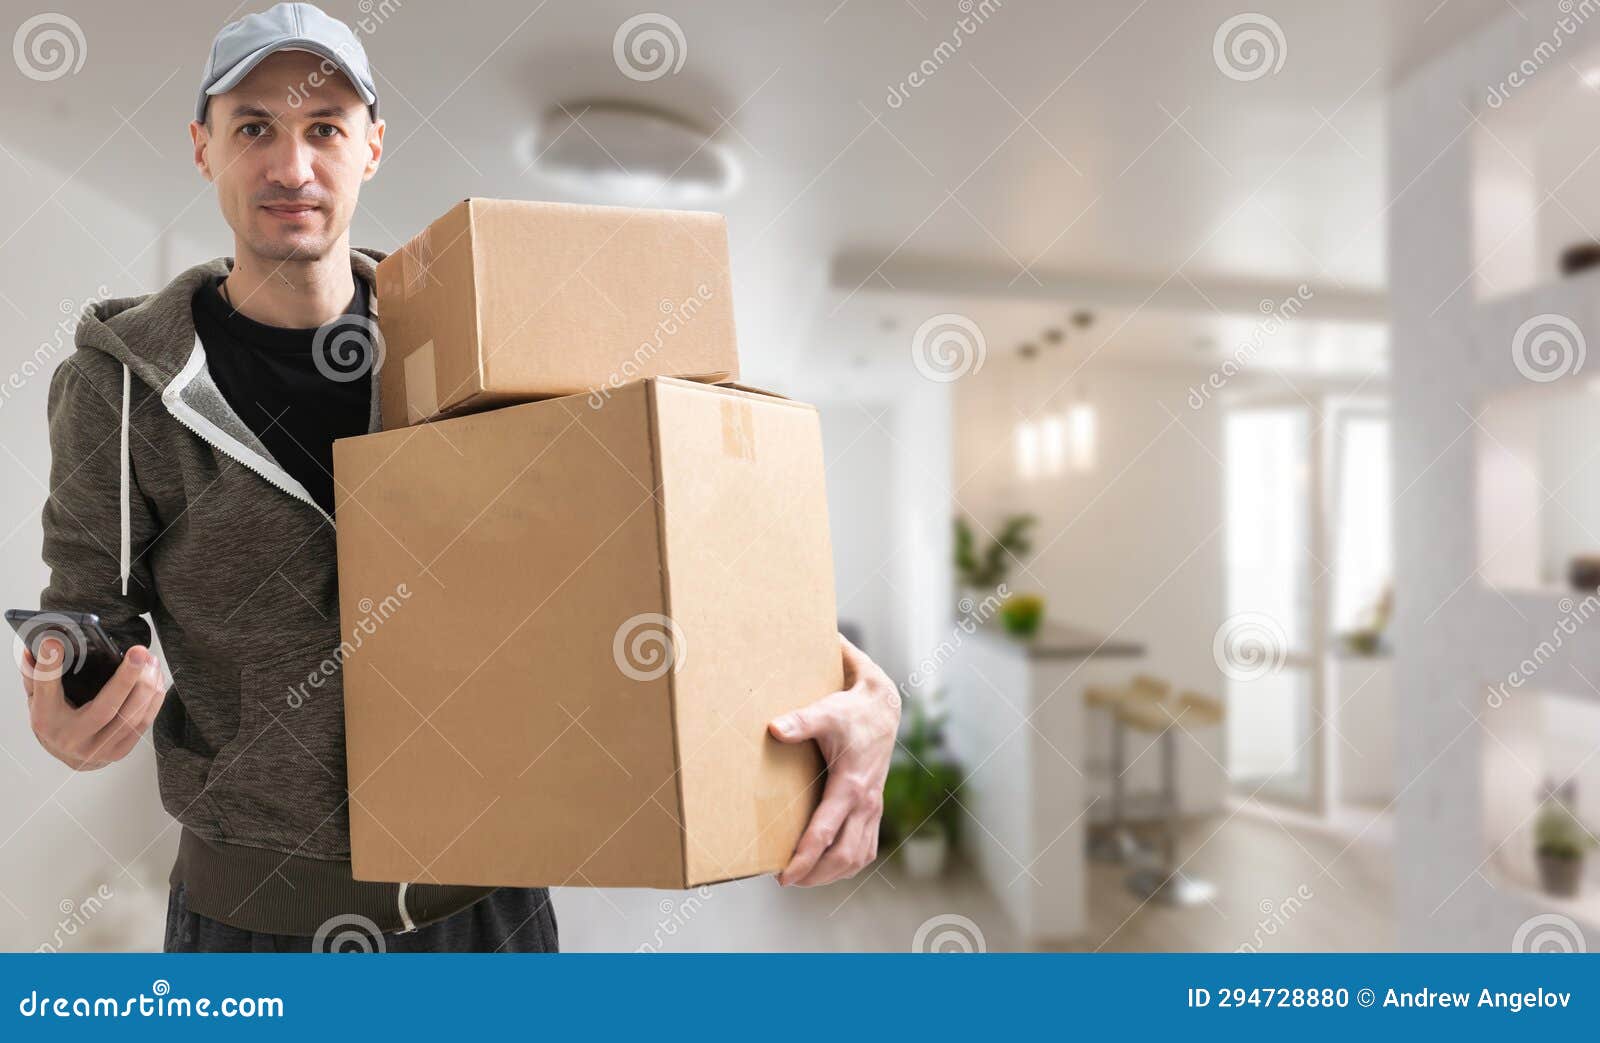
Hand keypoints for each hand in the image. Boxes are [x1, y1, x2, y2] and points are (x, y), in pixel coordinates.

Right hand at [22, 639, 165, 770]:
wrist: (65, 753)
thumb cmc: (54, 718)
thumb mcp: (39, 694)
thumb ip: (39, 671)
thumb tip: (46, 642)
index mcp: (46, 719)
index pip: (46, 689)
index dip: (50, 666)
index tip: (54, 643)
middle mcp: (71, 739)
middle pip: (105, 708)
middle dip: (126, 678)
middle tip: (138, 652)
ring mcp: (97, 749)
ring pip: (131, 717)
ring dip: (147, 686)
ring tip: (151, 661)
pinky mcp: (118, 753)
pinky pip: (143, 724)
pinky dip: (153, 699)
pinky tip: (156, 680)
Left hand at [768, 633, 900, 885]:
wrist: (881, 708)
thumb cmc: (850, 712)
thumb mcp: (825, 712)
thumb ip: (799, 722)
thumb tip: (773, 729)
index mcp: (850, 785)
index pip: (825, 834)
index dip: (803, 859)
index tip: (784, 877)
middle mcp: (865, 802)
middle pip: (843, 855)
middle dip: (814, 874)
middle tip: (786, 880)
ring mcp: (873, 807)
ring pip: (858, 857)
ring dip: (832, 873)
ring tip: (804, 877)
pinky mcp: (875, 807)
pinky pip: (867, 848)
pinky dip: (849, 863)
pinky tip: (830, 865)